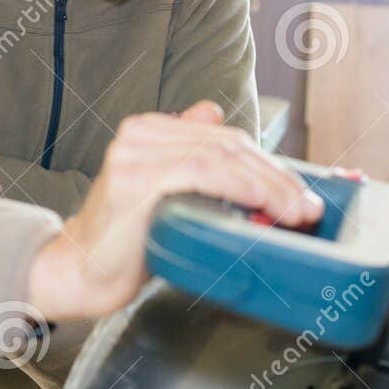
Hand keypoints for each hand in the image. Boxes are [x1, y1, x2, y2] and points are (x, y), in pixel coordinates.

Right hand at [26, 101, 322, 319]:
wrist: (78, 274)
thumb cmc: (127, 245)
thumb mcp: (167, 196)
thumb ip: (192, 159)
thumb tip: (216, 114)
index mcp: (149, 131)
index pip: (226, 139)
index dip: (271, 164)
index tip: (304, 192)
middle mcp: (140, 134)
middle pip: (229, 146)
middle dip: (278, 177)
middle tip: (310, 207)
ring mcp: (135, 154)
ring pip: (222, 157)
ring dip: (270, 185)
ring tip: (298, 212)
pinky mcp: (135, 180)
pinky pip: (203, 174)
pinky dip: (242, 188)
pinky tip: (265, 206)